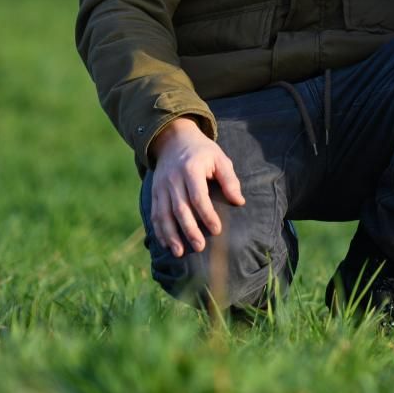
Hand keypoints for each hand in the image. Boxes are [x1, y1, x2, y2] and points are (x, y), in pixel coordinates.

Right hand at [147, 117, 243, 257]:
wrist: (174, 140)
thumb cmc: (203, 152)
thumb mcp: (220, 158)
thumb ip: (229, 180)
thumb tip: (239, 202)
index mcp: (191, 170)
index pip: (198, 197)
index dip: (207, 215)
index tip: (217, 230)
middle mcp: (173, 179)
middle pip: (180, 209)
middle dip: (189, 230)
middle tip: (200, 247)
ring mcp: (161, 187)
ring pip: (163, 215)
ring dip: (171, 235)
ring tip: (179, 252)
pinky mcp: (154, 192)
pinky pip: (154, 214)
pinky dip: (159, 230)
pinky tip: (166, 244)